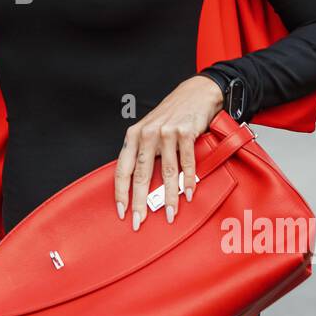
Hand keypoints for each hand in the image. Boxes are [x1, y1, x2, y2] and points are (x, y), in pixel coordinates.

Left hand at [114, 75, 224, 229]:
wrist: (196, 93)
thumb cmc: (171, 115)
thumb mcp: (150, 130)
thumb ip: (143, 153)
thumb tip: (135, 184)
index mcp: (133, 135)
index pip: (122, 169)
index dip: (120, 192)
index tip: (121, 211)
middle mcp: (147, 133)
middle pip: (141, 174)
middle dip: (139, 202)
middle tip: (139, 221)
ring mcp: (167, 133)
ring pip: (167, 172)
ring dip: (169, 197)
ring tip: (170, 214)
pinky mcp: (186, 132)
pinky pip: (187, 163)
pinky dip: (188, 181)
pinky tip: (188, 194)